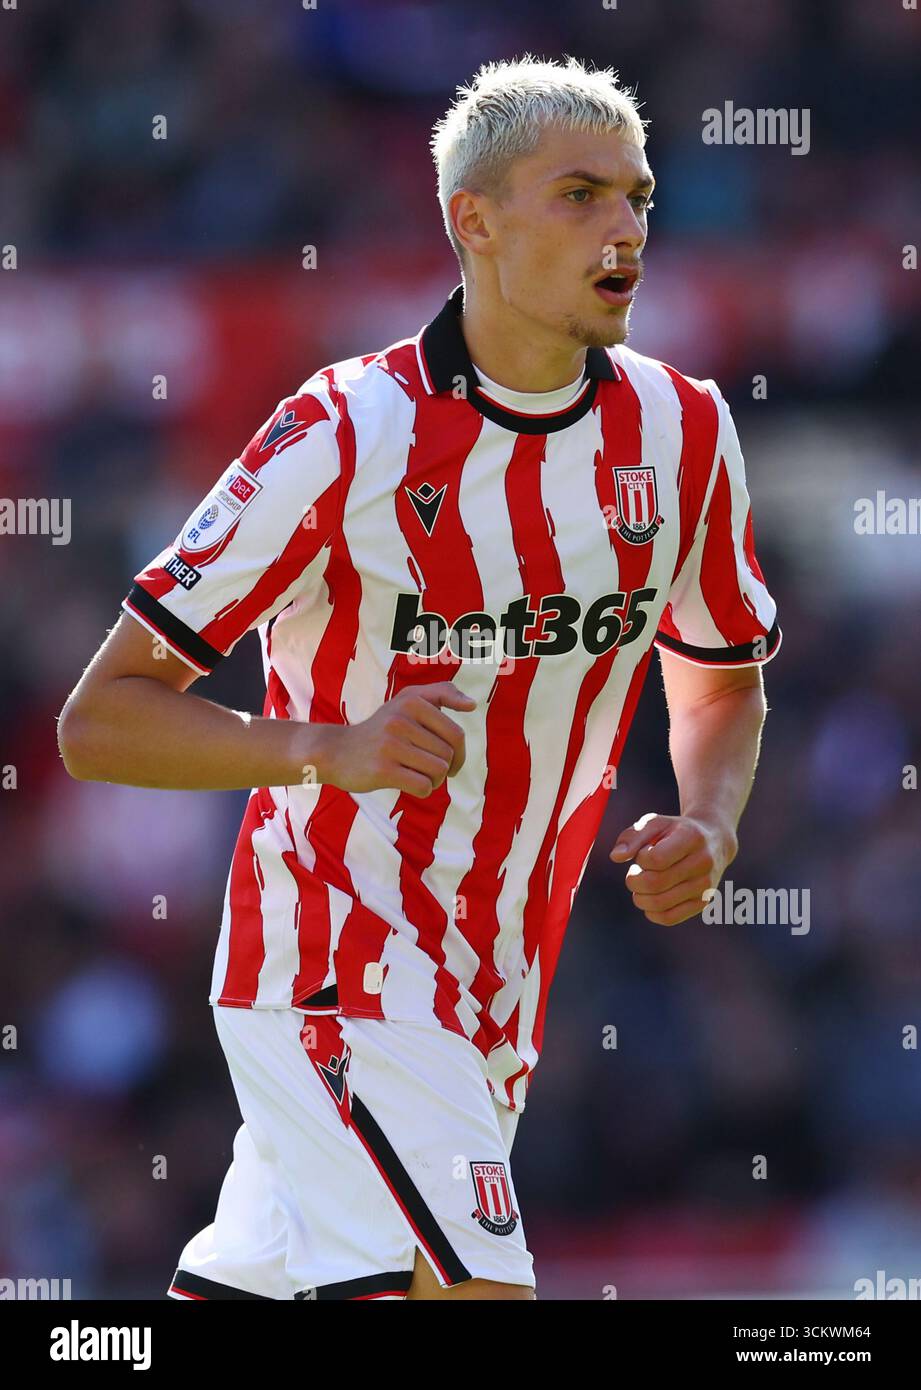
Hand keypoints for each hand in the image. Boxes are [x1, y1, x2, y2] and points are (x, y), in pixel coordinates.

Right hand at [312, 681, 475, 796]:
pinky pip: (423, 786)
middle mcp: (401, 719)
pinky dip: (423, 790)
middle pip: (448, 755)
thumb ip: (441, 694)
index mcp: (412, 701)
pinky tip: (409, 784)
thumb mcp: (406, 702)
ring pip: (438, 771)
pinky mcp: (382, 769)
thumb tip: (472, 705)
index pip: (456, 734)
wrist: (336, 752)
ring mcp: (390, 744)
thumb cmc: (381, 730)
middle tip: (432, 771)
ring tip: (419, 776)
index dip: (459, 753)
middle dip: (446, 769)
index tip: (450, 760)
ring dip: (434, 781)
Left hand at [609, 811, 737, 924]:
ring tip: (642, 884)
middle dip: (633, 880)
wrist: (714, 841)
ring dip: (640, 897)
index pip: (655, 859)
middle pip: (655, 884)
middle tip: (634, 873)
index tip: (642, 855)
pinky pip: (668, 918)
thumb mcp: (655, 823)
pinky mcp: (702, 903)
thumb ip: (632, 836)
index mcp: (691, 838)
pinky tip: (650, 898)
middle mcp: (703, 863)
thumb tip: (615, 857)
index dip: (639, 859)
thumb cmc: (675, 831)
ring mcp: (705, 886)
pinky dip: (651, 912)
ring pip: (659, 904)